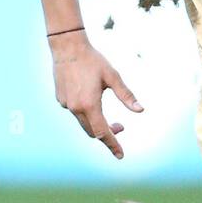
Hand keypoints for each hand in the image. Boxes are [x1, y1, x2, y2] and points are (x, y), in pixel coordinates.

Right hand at [49, 31, 142, 159]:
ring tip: (108, 114)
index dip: (113, 144)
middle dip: (107, 133)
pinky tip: (90, 98)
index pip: (102, 133)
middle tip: (121, 126)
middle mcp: (76, 108)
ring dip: (96, 123)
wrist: (67, 47)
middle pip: (93, 131)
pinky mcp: (60, 99)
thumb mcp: (113, 77)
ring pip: (83, 122)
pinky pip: (75, 112)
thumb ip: (126, 96)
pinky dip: (85, 113)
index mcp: (90, 105)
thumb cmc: (93, 60)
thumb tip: (140, 110)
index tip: (120, 155)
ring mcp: (66, 104)